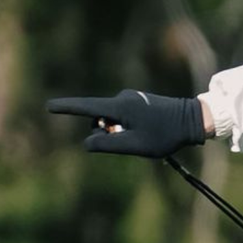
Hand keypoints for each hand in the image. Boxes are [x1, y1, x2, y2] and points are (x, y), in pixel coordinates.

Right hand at [47, 90, 207, 157]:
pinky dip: (126, 127)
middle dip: (105, 132)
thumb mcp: (135, 145)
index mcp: (120, 106)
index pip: (87, 107)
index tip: (49, 107)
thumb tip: (86, 143)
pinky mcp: (138, 101)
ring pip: (111, 119)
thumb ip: (108, 144)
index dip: (67, 108)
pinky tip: (147, 131)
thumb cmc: (166, 134)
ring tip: (143, 136)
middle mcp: (123, 98)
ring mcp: (131, 98)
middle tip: (130, 140)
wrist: (193, 119)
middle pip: (99, 118)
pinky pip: (122, 116)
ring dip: (118, 131)